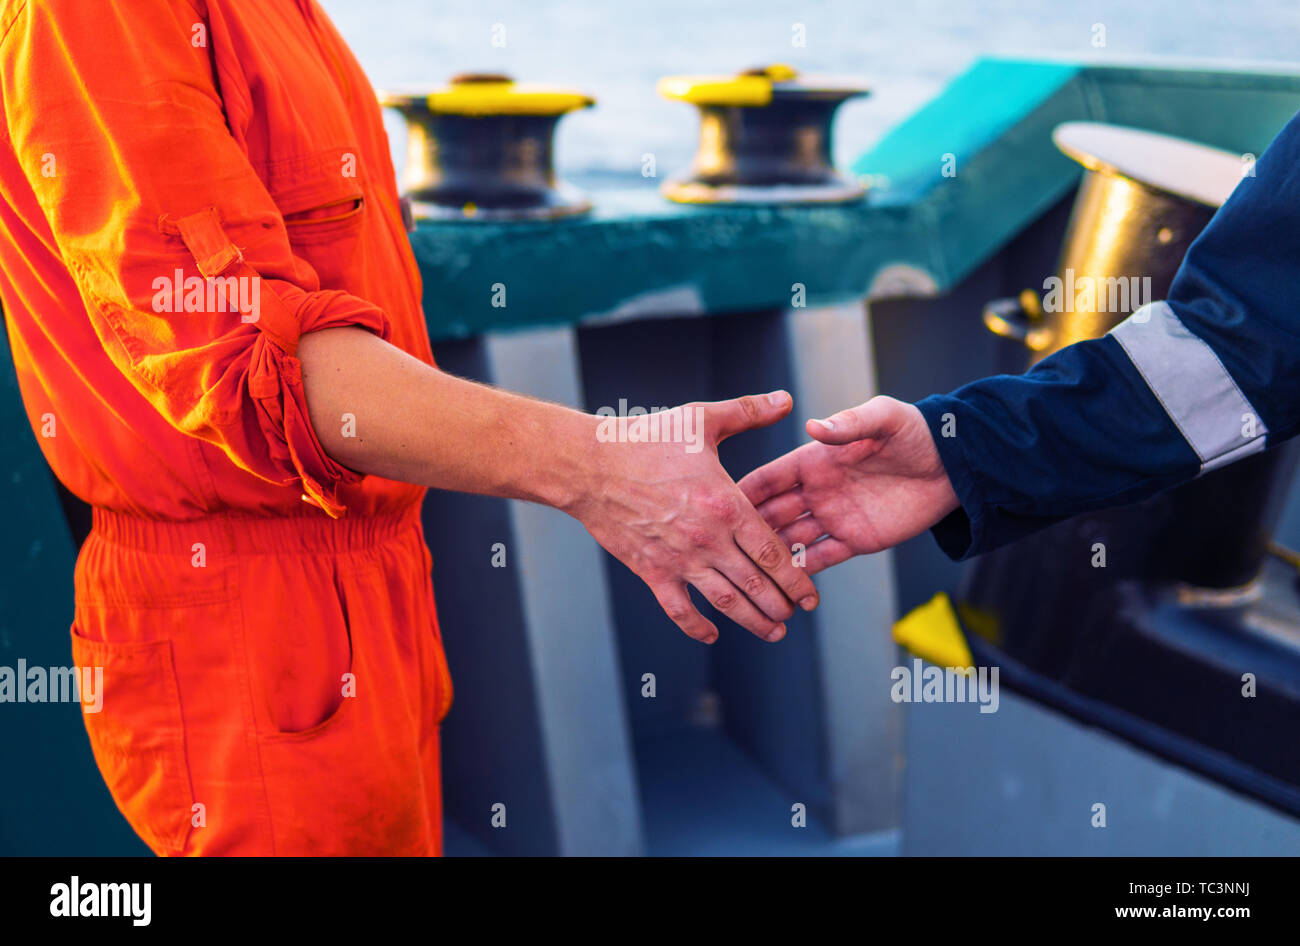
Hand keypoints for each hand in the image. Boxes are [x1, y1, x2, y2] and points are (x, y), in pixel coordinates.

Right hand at [566, 391, 819, 643]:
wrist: (590, 466)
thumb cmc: (646, 439)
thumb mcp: (701, 420)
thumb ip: (749, 412)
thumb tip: (785, 398)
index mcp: (726, 505)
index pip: (773, 553)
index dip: (796, 578)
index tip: (810, 596)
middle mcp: (708, 539)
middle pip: (756, 584)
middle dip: (781, 606)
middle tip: (794, 616)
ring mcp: (679, 559)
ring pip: (726, 602)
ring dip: (752, 622)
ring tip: (772, 632)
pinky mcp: (651, 571)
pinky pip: (679, 608)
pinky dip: (696, 627)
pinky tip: (711, 634)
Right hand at [738, 396, 959, 573]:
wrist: (953, 464)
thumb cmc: (915, 432)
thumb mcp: (884, 418)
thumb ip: (849, 423)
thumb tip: (814, 427)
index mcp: (814, 460)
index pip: (769, 479)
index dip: (744, 493)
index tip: (716, 508)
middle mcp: (816, 491)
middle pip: (772, 515)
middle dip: (748, 533)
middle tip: (722, 553)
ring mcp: (833, 517)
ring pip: (791, 542)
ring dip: (770, 559)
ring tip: (747, 577)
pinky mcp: (854, 540)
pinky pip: (822, 559)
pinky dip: (803, 574)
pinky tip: (782, 589)